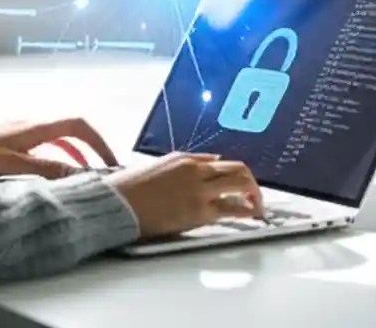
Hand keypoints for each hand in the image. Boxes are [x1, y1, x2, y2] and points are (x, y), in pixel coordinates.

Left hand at [0, 118, 119, 178]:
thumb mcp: (14, 165)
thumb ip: (47, 169)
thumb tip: (80, 174)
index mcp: (38, 127)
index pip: (79, 126)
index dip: (99, 142)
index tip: (111, 162)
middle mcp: (36, 124)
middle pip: (76, 129)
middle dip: (94, 147)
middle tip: (108, 168)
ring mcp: (28, 130)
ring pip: (63, 137)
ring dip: (80, 152)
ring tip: (90, 174)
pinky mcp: (19, 138)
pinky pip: (51, 143)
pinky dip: (64, 154)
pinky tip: (63, 170)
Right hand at [105, 153, 263, 237]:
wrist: (117, 204)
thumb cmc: (126, 190)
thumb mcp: (152, 170)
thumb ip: (175, 171)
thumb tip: (191, 175)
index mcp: (182, 159)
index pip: (216, 162)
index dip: (228, 174)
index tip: (233, 185)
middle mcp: (196, 169)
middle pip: (236, 168)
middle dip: (249, 181)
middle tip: (253, 194)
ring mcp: (200, 189)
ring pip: (241, 183)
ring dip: (254, 194)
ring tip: (258, 207)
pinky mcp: (200, 211)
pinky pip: (232, 208)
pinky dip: (247, 211)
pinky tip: (253, 216)